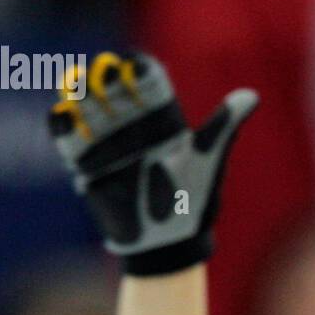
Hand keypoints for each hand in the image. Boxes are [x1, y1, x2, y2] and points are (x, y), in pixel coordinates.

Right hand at [48, 51, 257, 275]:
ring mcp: (109, 144)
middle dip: (103, 78)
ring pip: (86, 106)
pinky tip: (65, 115)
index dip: (134, 69)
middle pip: (110, 88)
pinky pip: (69, 138)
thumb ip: (223, 126)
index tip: (133, 71)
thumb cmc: (195, 203)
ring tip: (80, 90)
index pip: (143, 80)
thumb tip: (252, 94)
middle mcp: (134, 127)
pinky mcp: (89, 165)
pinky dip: (63, 122)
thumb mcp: (210, 161)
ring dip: (79, 94)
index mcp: (161, 120)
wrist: (170, 244)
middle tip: (103, 77)